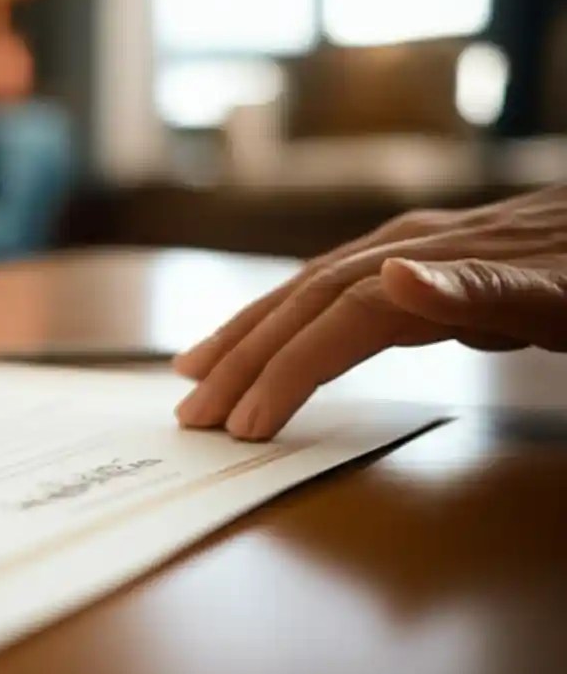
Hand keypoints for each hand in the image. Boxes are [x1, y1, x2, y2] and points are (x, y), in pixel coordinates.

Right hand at [173, 185, 566, 440]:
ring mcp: (412, 247)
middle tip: (189, 413)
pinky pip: (330, 286)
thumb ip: (484, 289)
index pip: (339, 319)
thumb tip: (393, 276)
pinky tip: (272, 330)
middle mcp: (410, 247)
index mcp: (438, 262)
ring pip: (307, 288)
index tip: (245, 426)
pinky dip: (287, 314)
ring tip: (193, 368)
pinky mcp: (421, 254)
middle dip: (241, 357)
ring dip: (247, 331)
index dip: (287, 370)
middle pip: (305, 301)